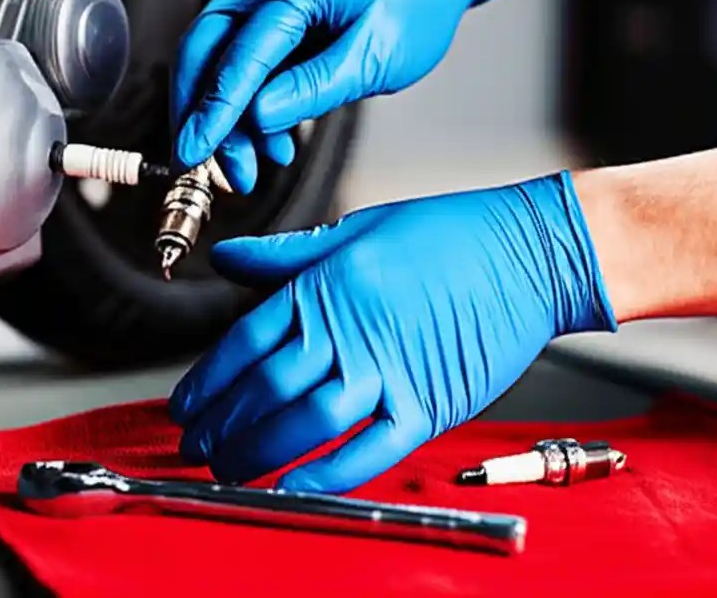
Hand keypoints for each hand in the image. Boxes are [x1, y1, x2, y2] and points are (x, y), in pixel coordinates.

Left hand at [168, 172, 616, 493]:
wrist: (530, 251)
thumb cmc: (448, 234)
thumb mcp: (356, 229)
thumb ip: (286, 255)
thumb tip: (226, 257)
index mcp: (324, 287)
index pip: (244, 344)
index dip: (207, 382)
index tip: (186, 407)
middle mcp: (349, 331)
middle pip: (264, 390)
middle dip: (222, 426)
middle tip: (196, 448)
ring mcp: (389, 370)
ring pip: (305, 423)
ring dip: (259, 453)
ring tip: (231, 471)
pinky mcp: (429, 403)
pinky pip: (369, 450)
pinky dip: (328, 474)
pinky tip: (295, 487)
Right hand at [172, 0, 514, 192]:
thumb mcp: (375, 54)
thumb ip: (313, 87)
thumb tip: (259, 116)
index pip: (238, 54)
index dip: (213, 111)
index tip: (194, 152)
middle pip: (203, 48)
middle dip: (202, 115)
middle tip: (206, 165)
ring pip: (216, 54)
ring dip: (227, 113)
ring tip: (252, 162)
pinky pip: (238, 49)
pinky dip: (246, 94)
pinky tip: (267, 133)